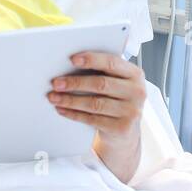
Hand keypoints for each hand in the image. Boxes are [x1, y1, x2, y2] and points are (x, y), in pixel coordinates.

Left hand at [49, 51, 144, 183]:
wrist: (126, 131)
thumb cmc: (117, 100)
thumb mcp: (117, 82)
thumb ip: (103, 71)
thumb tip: (71, 64)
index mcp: (136, 74)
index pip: (112, 63)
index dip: (91, 60)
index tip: (73, 59)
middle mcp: (137, 92)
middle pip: (101, 84)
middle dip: (75, 83)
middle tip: (56, 83)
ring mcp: (131, 111)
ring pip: (94, 103)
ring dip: (70, 100)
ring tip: (54, 97)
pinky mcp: (121, 128)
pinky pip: (92, 119)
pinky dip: (74, 114)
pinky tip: (62, 110)